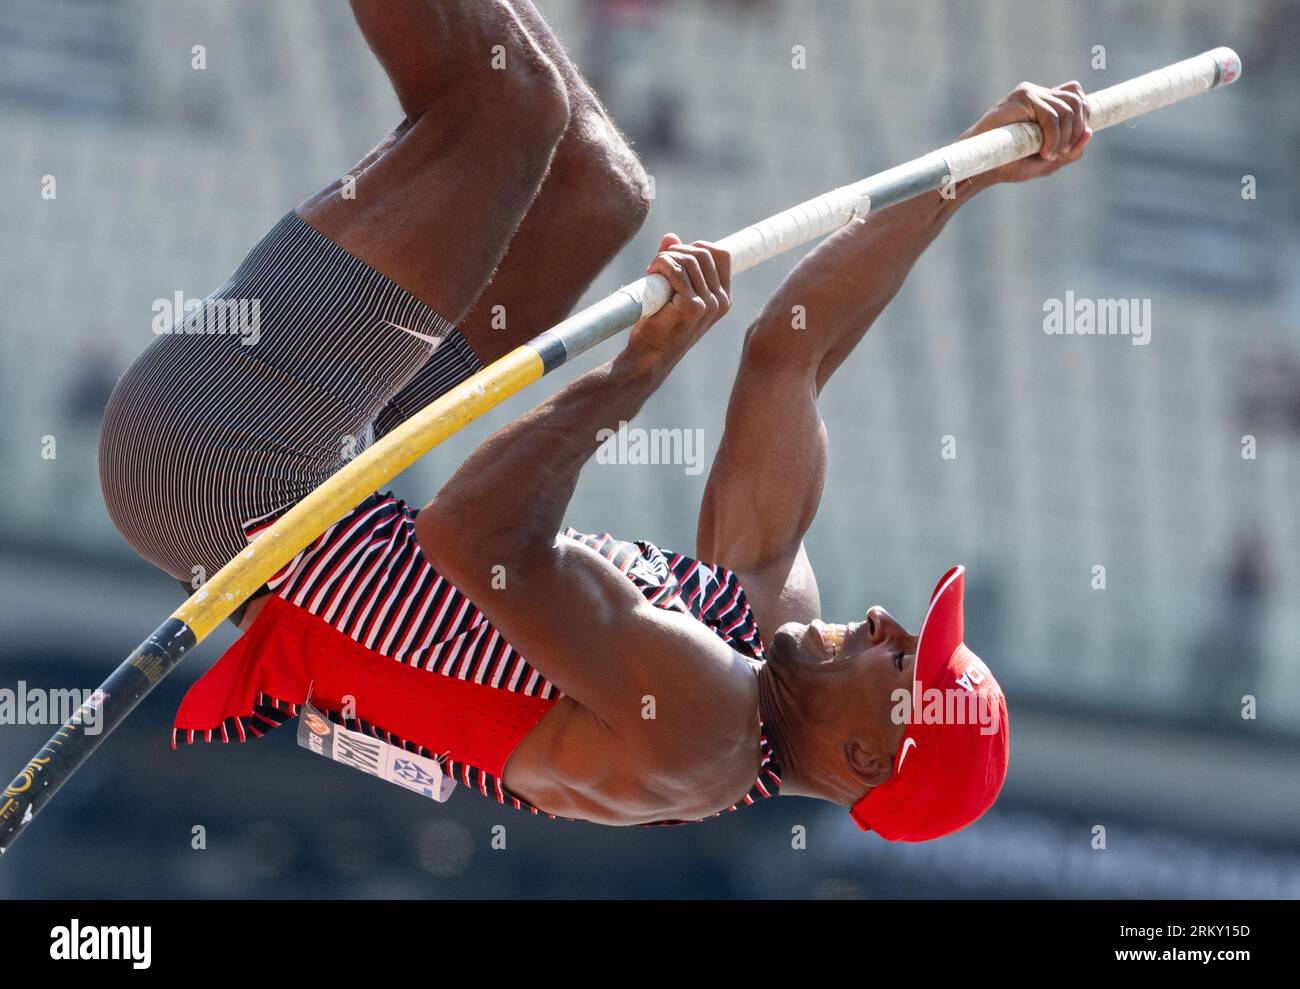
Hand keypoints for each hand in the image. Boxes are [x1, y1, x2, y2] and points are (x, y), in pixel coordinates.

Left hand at [627, 234, 731, 363]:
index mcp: (722, 298)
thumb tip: (671, 237)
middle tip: (658, 263)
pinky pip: (677, 271)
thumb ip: (676, 264)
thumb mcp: (673, 291)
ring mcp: (709, 305)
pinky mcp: (693, 307)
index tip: (677, 253)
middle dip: (677, 251)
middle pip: (704, 253)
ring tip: (653, 270)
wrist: (649, 357)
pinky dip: (661, 265)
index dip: (698, 246)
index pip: (721, 255)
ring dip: (666, 258)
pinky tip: (651, 273)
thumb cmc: (660, 326)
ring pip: (689, 260)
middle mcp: (721, 301)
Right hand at [960, 80, 1091, 184]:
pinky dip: (1054, 137)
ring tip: (1050, 155)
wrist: (981, 166)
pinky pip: (1052, 115)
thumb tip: (1090, 132)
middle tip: (1061, 153)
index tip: (1071, 144)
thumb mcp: (1048, 160)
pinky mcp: (1023, 96)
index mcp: (1045, 102)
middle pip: (1077, 100)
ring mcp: (1031, 92)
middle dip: (1077, 130)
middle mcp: (1039, 93)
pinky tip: (1044, 152)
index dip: (1084, 115)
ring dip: (1065, 137)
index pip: (1077, 95)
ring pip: (1068, 108)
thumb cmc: (1009, 163)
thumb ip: (1071, 150)